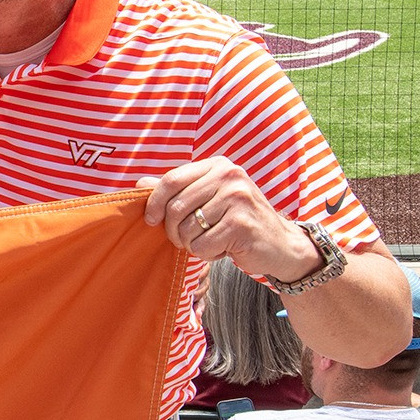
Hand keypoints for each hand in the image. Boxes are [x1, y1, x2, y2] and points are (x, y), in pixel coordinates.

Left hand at [137, 157, 316, 278]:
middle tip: (187, 239)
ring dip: (193, 244)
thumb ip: (177, 190)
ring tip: (213, 241)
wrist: (280, 244)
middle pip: (176, 207)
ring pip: (188, 229)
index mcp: (218, 165)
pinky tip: (225, 249)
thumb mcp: (208, 199)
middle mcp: (230, 176)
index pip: (171, 179)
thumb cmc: (237, 221)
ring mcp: (238, 198)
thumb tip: (139, 182)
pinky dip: (208, 254)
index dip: (154, 202)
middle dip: (174, 231)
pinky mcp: (242, 224)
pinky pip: (203, 245)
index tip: (151, 220)